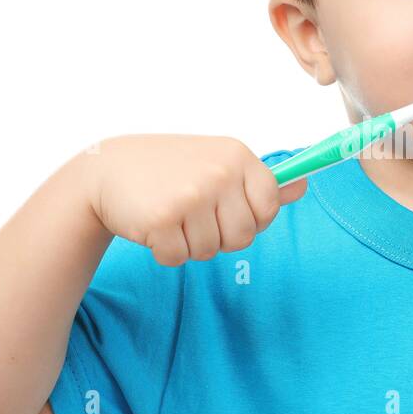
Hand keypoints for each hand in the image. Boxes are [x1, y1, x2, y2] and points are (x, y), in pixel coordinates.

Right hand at [83, 134, 305, 264]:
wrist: (107, 169)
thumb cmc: (170, 169)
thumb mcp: (218, 163)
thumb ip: (262, 181)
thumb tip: (304, 185)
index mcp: (237, 156)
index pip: (270, 205)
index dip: (251, 217)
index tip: (228, 210)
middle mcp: (219, 172)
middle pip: (243, 236)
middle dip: (219, 237)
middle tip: (193, 215)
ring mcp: (191, 195)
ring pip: (210, 251)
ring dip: (189, 244)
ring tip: (172, 216)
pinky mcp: (162, 218)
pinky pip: (178, 258)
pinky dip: (165, 251)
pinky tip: (153, 225)